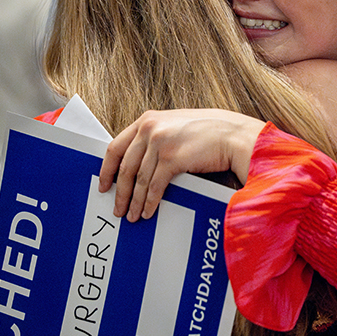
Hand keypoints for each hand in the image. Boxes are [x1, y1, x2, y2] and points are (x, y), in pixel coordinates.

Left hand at [98, 109, 265, 220]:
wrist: (233, 135)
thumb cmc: (208, 132)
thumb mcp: (174, 125)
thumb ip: (154, 137)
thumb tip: (138, 164)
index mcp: (146, 119)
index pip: (115, 147)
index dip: (106, 170)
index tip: (103, 185)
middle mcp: (149, 129)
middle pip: (125, 167)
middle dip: (120, 192)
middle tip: (117, 208)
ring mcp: (160, 143)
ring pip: (138, 180)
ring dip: (134, 201)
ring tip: (132, 216)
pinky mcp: (172, 159)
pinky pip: (154, 186)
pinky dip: (149, 202)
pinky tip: (148, 212)